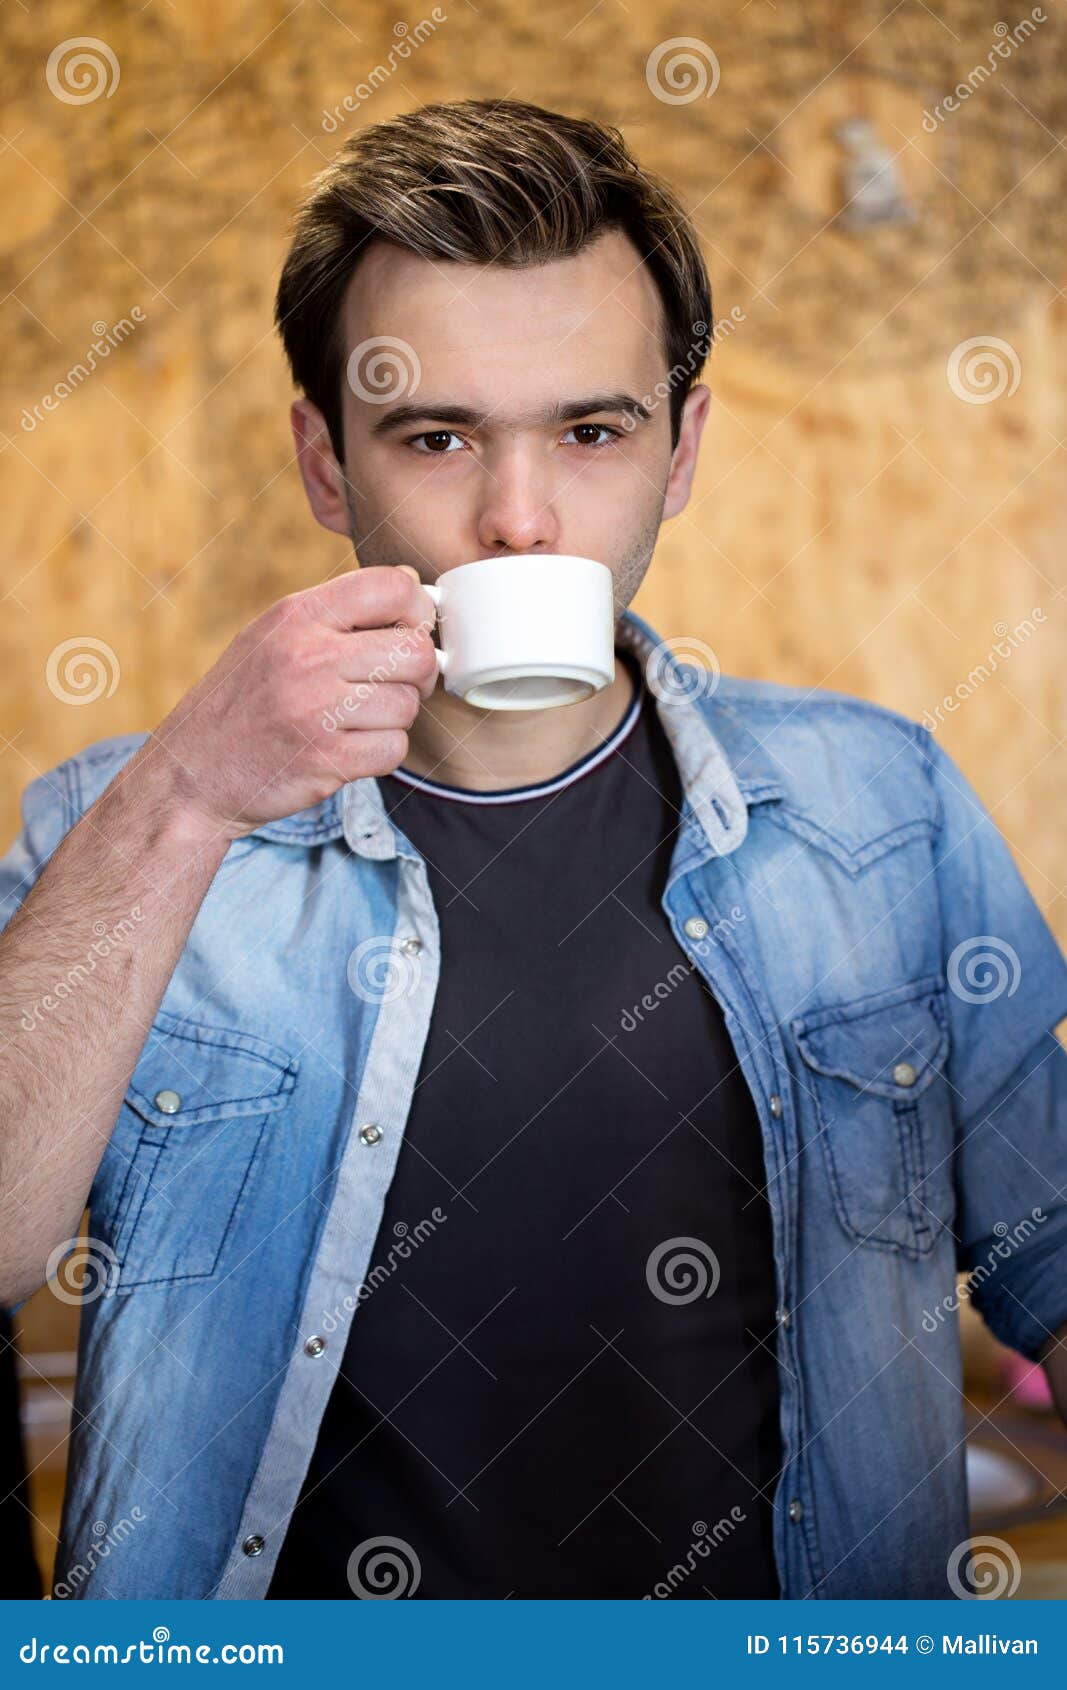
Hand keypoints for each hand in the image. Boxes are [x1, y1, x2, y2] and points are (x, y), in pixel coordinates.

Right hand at [145, 565, 438, 839]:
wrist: (191, 773)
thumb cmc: (241, 703)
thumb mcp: (272, 636)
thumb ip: (336, 612)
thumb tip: (409, 583)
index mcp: (297, 615)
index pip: (393, 588)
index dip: (418, 612)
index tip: (411, 633)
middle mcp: (308, 655)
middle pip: (414, 651)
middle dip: (418, 673)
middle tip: (398, 685)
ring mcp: (317, 709)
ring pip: (408, 705)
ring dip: (395, 719)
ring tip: (359, 721)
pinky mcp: (327, 759)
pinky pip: (394, 749)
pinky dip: (381, 753)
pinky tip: (351, 750)